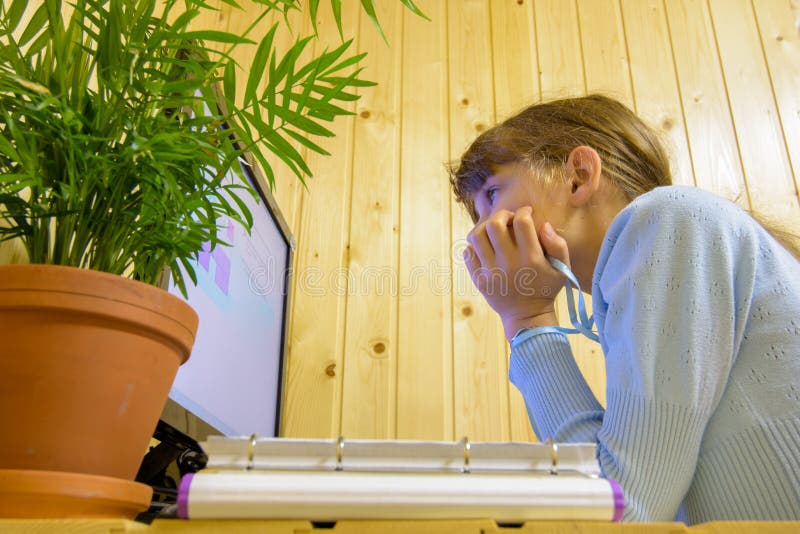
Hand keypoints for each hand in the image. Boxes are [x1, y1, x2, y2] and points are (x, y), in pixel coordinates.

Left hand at [463, 206, 570, 340]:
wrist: (527, 317)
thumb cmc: (546, 288)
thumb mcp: (562, 269)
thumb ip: (558, 245)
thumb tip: (543, 224)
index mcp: (531, 259)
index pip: (522, 222)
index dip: (524, 211)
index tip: (526, 212)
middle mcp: (508, 264)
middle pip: (495, 225)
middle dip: (502, 214)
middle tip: (508, 218)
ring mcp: (491, 272)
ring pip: (477, 236)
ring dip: (485, 227)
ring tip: (494, 230)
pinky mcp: (479, 280)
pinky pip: (468, 254)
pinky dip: (474, 245)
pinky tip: (486, 246)